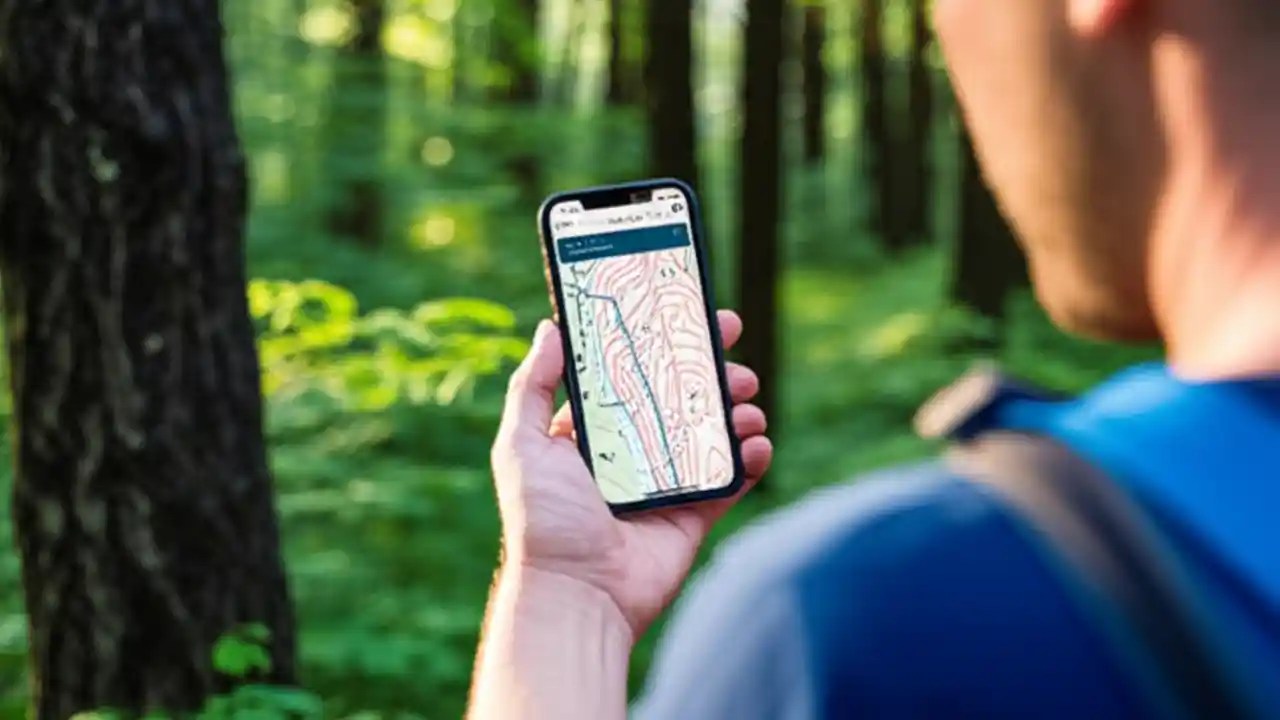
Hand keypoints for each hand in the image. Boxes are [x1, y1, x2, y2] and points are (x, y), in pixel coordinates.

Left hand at [490, 311, 772, 638]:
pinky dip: (752, 459)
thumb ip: (531, 385)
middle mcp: (632, 453)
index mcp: (592, 432)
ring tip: (746, 404)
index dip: (662, 346)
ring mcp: (666, 485)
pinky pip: (732, 480)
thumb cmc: (542, 522)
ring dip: (736, 412)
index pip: (632, 376)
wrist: (576, 596)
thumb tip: (550, 326)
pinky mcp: (694, 516)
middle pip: (682, 400)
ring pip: (713, 434)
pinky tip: (756, 444)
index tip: (692, 318)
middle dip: (712, 375)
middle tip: (733, 361)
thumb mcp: (521, 445)